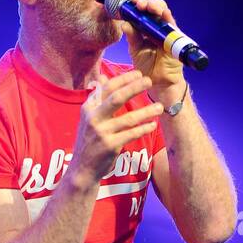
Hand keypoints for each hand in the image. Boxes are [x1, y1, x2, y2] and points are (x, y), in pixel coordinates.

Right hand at [70, 68, 163, 183]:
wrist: (82, 169)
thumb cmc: (89, 141)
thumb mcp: (89, 118)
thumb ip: (97, 99)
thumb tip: (101, 78)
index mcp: (88, 108)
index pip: (107, 88)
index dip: (123, 79)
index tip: (138, 74)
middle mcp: (93, 118)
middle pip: (116, 98)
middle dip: (134, 87)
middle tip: (149, 81)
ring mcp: (101, 132)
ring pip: (128, 118)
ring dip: (146, 111)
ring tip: (160, 107)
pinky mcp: (110, 146)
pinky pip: (131, 134)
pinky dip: (143, 128)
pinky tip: (153, 124)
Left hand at [119, 0, 186, 101]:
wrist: (158, 82)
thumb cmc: (147, 66)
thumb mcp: (135, 50)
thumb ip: (132, 37)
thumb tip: (124, 23)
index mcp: (144, 27)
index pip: (141, 9)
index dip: (135, 2)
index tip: (128, 1)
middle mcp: (155, 25)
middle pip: (152, 5)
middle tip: (136, 2)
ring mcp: (165, 29)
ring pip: (162, 9)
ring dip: (154, 4)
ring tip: (145, 5)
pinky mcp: (174, 35)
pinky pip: (171, 22)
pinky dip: (165, 14)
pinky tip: (160, 11)